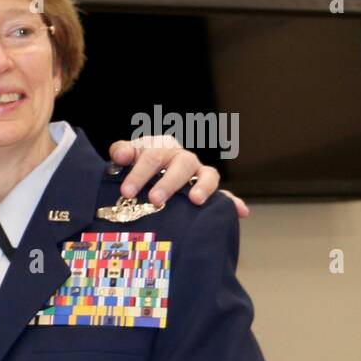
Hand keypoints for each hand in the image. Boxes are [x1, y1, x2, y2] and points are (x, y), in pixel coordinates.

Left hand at [106, 136, 248, 217]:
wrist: (148, 168)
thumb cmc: (136, 163)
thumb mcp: (127, 154)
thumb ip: (122, 151)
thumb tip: (120, 155)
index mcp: (162, 148)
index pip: (152, 157)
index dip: (139, 174)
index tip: (126, 191)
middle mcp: (183, 159)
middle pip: (181, 166)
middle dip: (168, 183)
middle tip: (155, 200)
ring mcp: (197, 173)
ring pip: (207, 175)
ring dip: (204, 187)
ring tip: (196, 201)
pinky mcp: (207, 189)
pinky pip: (224, 195)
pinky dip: (233, 202)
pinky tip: (241, 212)